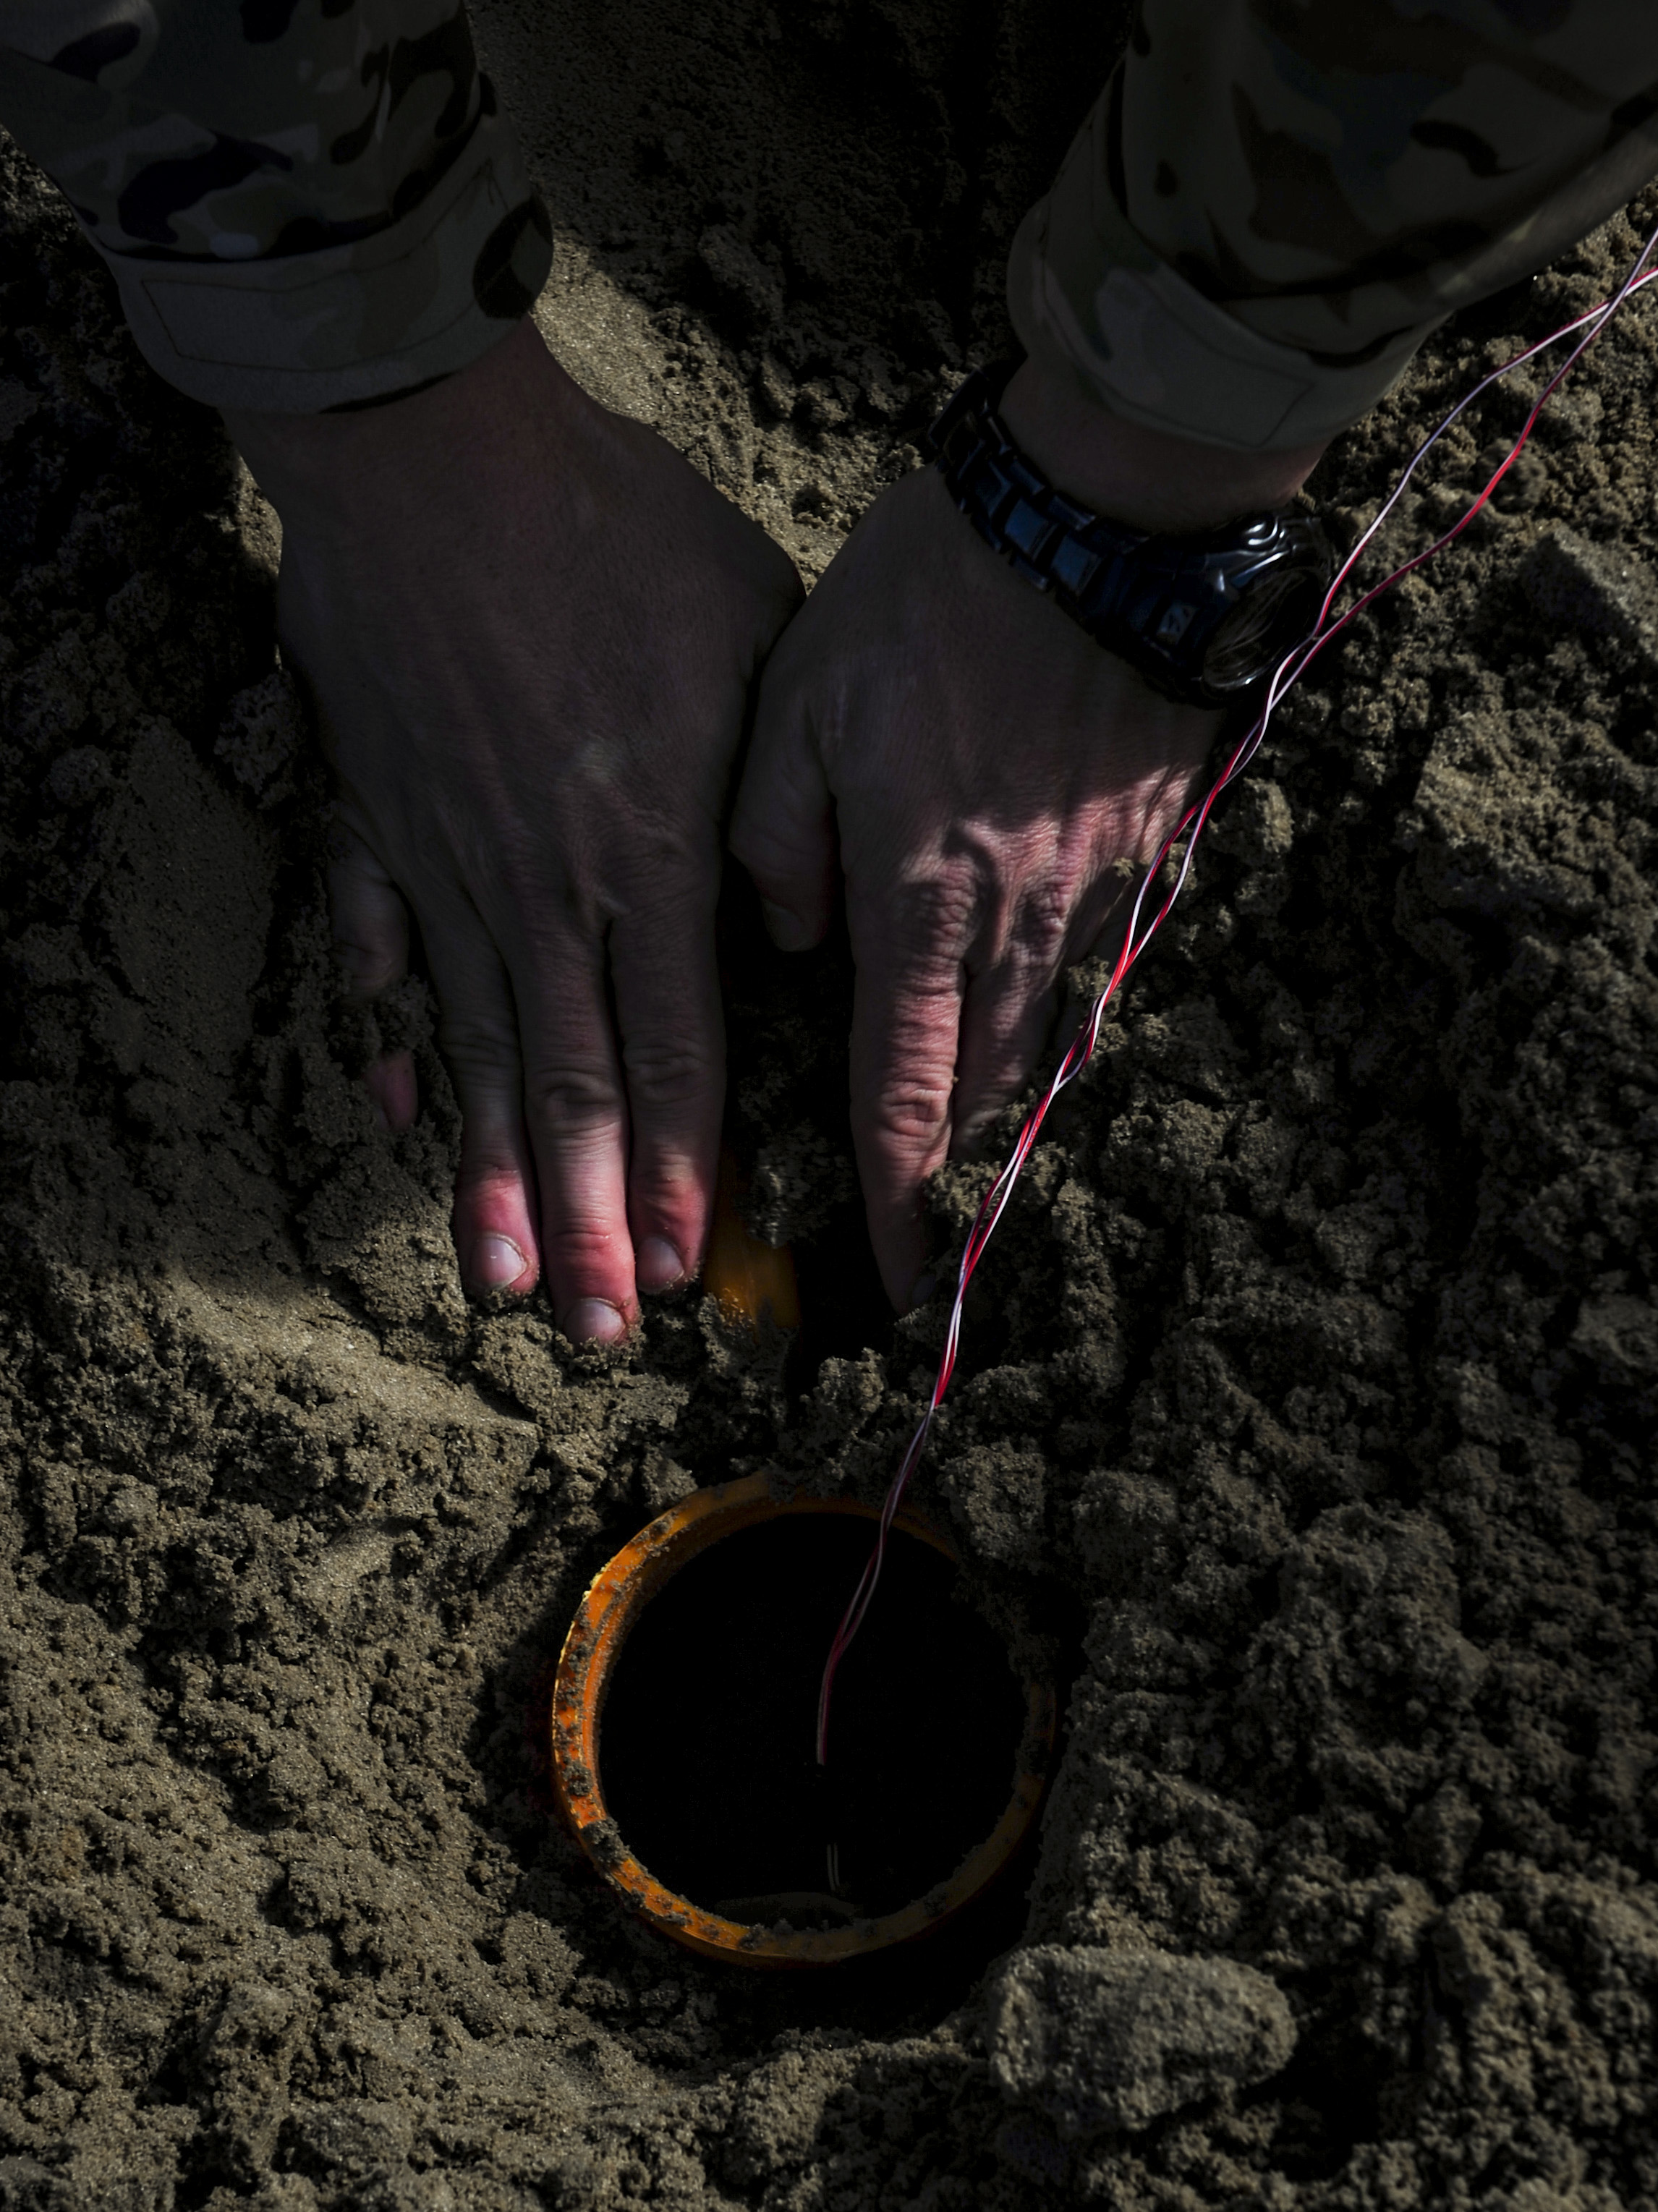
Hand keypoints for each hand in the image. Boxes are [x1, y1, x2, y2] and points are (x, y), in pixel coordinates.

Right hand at [224, 320, 800, 1340]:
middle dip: (594, 1222)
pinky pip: (381, 951)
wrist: (433, 448)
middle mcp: (545, 885)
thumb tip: (781, 893)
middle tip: (606, 1336)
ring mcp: (447, 861)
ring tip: (505, 1287)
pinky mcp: (376, 820)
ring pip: (475, 1051)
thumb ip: (767, 785)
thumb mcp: (748, 636)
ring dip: (488, 1178)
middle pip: (571, 1084)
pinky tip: (396, 1114)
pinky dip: (390, 1036)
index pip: (677, 1046)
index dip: (685, 1165)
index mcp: (646, 848)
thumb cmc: (611, 527)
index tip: (694, 1265)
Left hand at [730, 359, 1323, 1309]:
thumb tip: (789, 943)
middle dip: (962, 1182)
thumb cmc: (932, 598)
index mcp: (921, 897)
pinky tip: (1050, 1046)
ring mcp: (1099, 888)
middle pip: (991, 1090)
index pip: (907, 1088)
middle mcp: (1022, 919)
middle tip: (940, 1253)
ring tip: (991, 1176)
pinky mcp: (1150, 847)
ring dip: (1018, 1119)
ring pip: (1054, 1041)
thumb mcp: (798, 702)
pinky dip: (1070, 1025)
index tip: (901, 1280)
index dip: (902, 1196)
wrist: (1105, 514)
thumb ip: (771, 840)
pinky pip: (1104, 968)